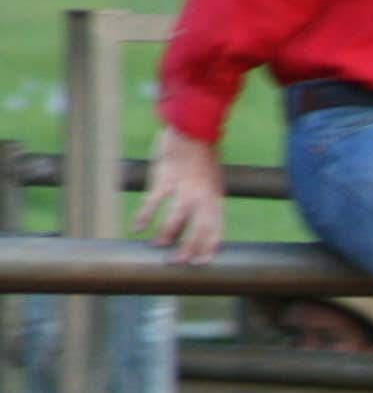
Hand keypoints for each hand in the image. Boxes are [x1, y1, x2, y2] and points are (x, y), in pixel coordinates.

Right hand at [137, 128, 227, 263]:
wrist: (193, 129)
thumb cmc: (201, 157)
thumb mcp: (211, 182)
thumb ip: (204, 202)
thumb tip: (192, 224)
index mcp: (215, 198)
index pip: (216, 228)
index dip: (209, 247)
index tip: (202, 263)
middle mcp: (203, 195)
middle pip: (199, 228)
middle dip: (190, 248)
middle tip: (179, 263)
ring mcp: (184, 187)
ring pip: (178, 217)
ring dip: (168, 234)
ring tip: (159, 246)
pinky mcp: (166, 177)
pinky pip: (154, 200)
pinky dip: (145, 215)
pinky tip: (137, 228)